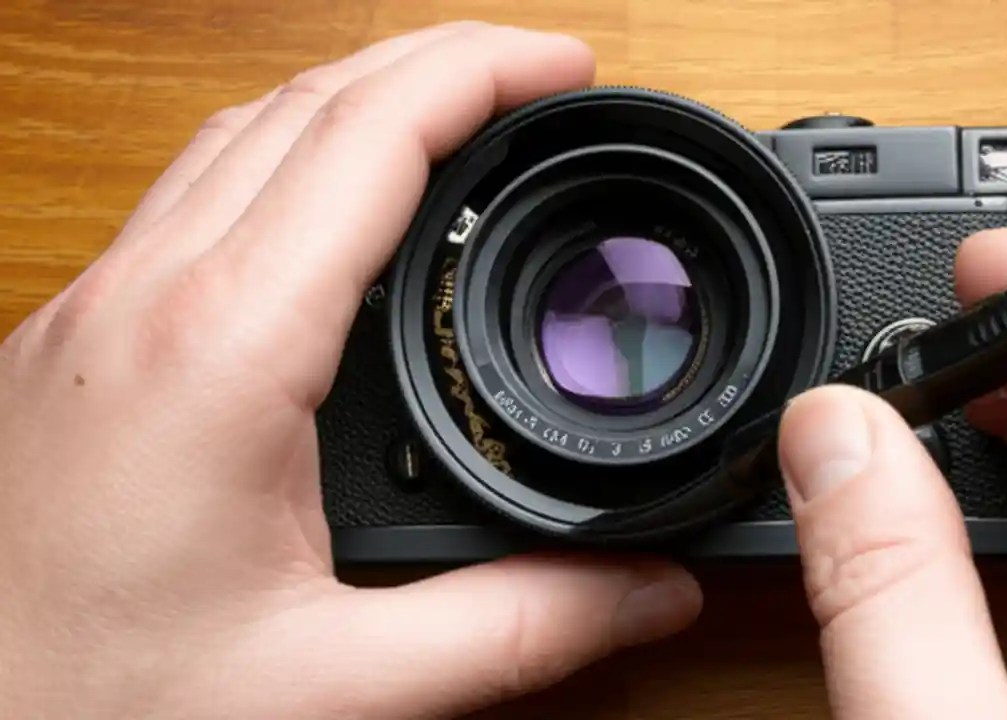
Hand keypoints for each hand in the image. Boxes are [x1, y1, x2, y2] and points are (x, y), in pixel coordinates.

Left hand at [0, 23, 699, 718]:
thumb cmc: (86, 711)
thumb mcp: (335, 685)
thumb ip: (519, 628)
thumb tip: (649, 586)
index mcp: (220, 350)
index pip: (369, 138)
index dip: (482, 74)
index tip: (564, 65)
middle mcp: (142, 299)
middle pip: (308, 102)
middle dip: (438, 59)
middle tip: (536, 73)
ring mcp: (94, 310)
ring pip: (243, 134)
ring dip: (360, 96)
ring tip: (454, 112)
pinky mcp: (76, 341)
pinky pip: (194, 192)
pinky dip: (289, 155)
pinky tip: (330, 203)